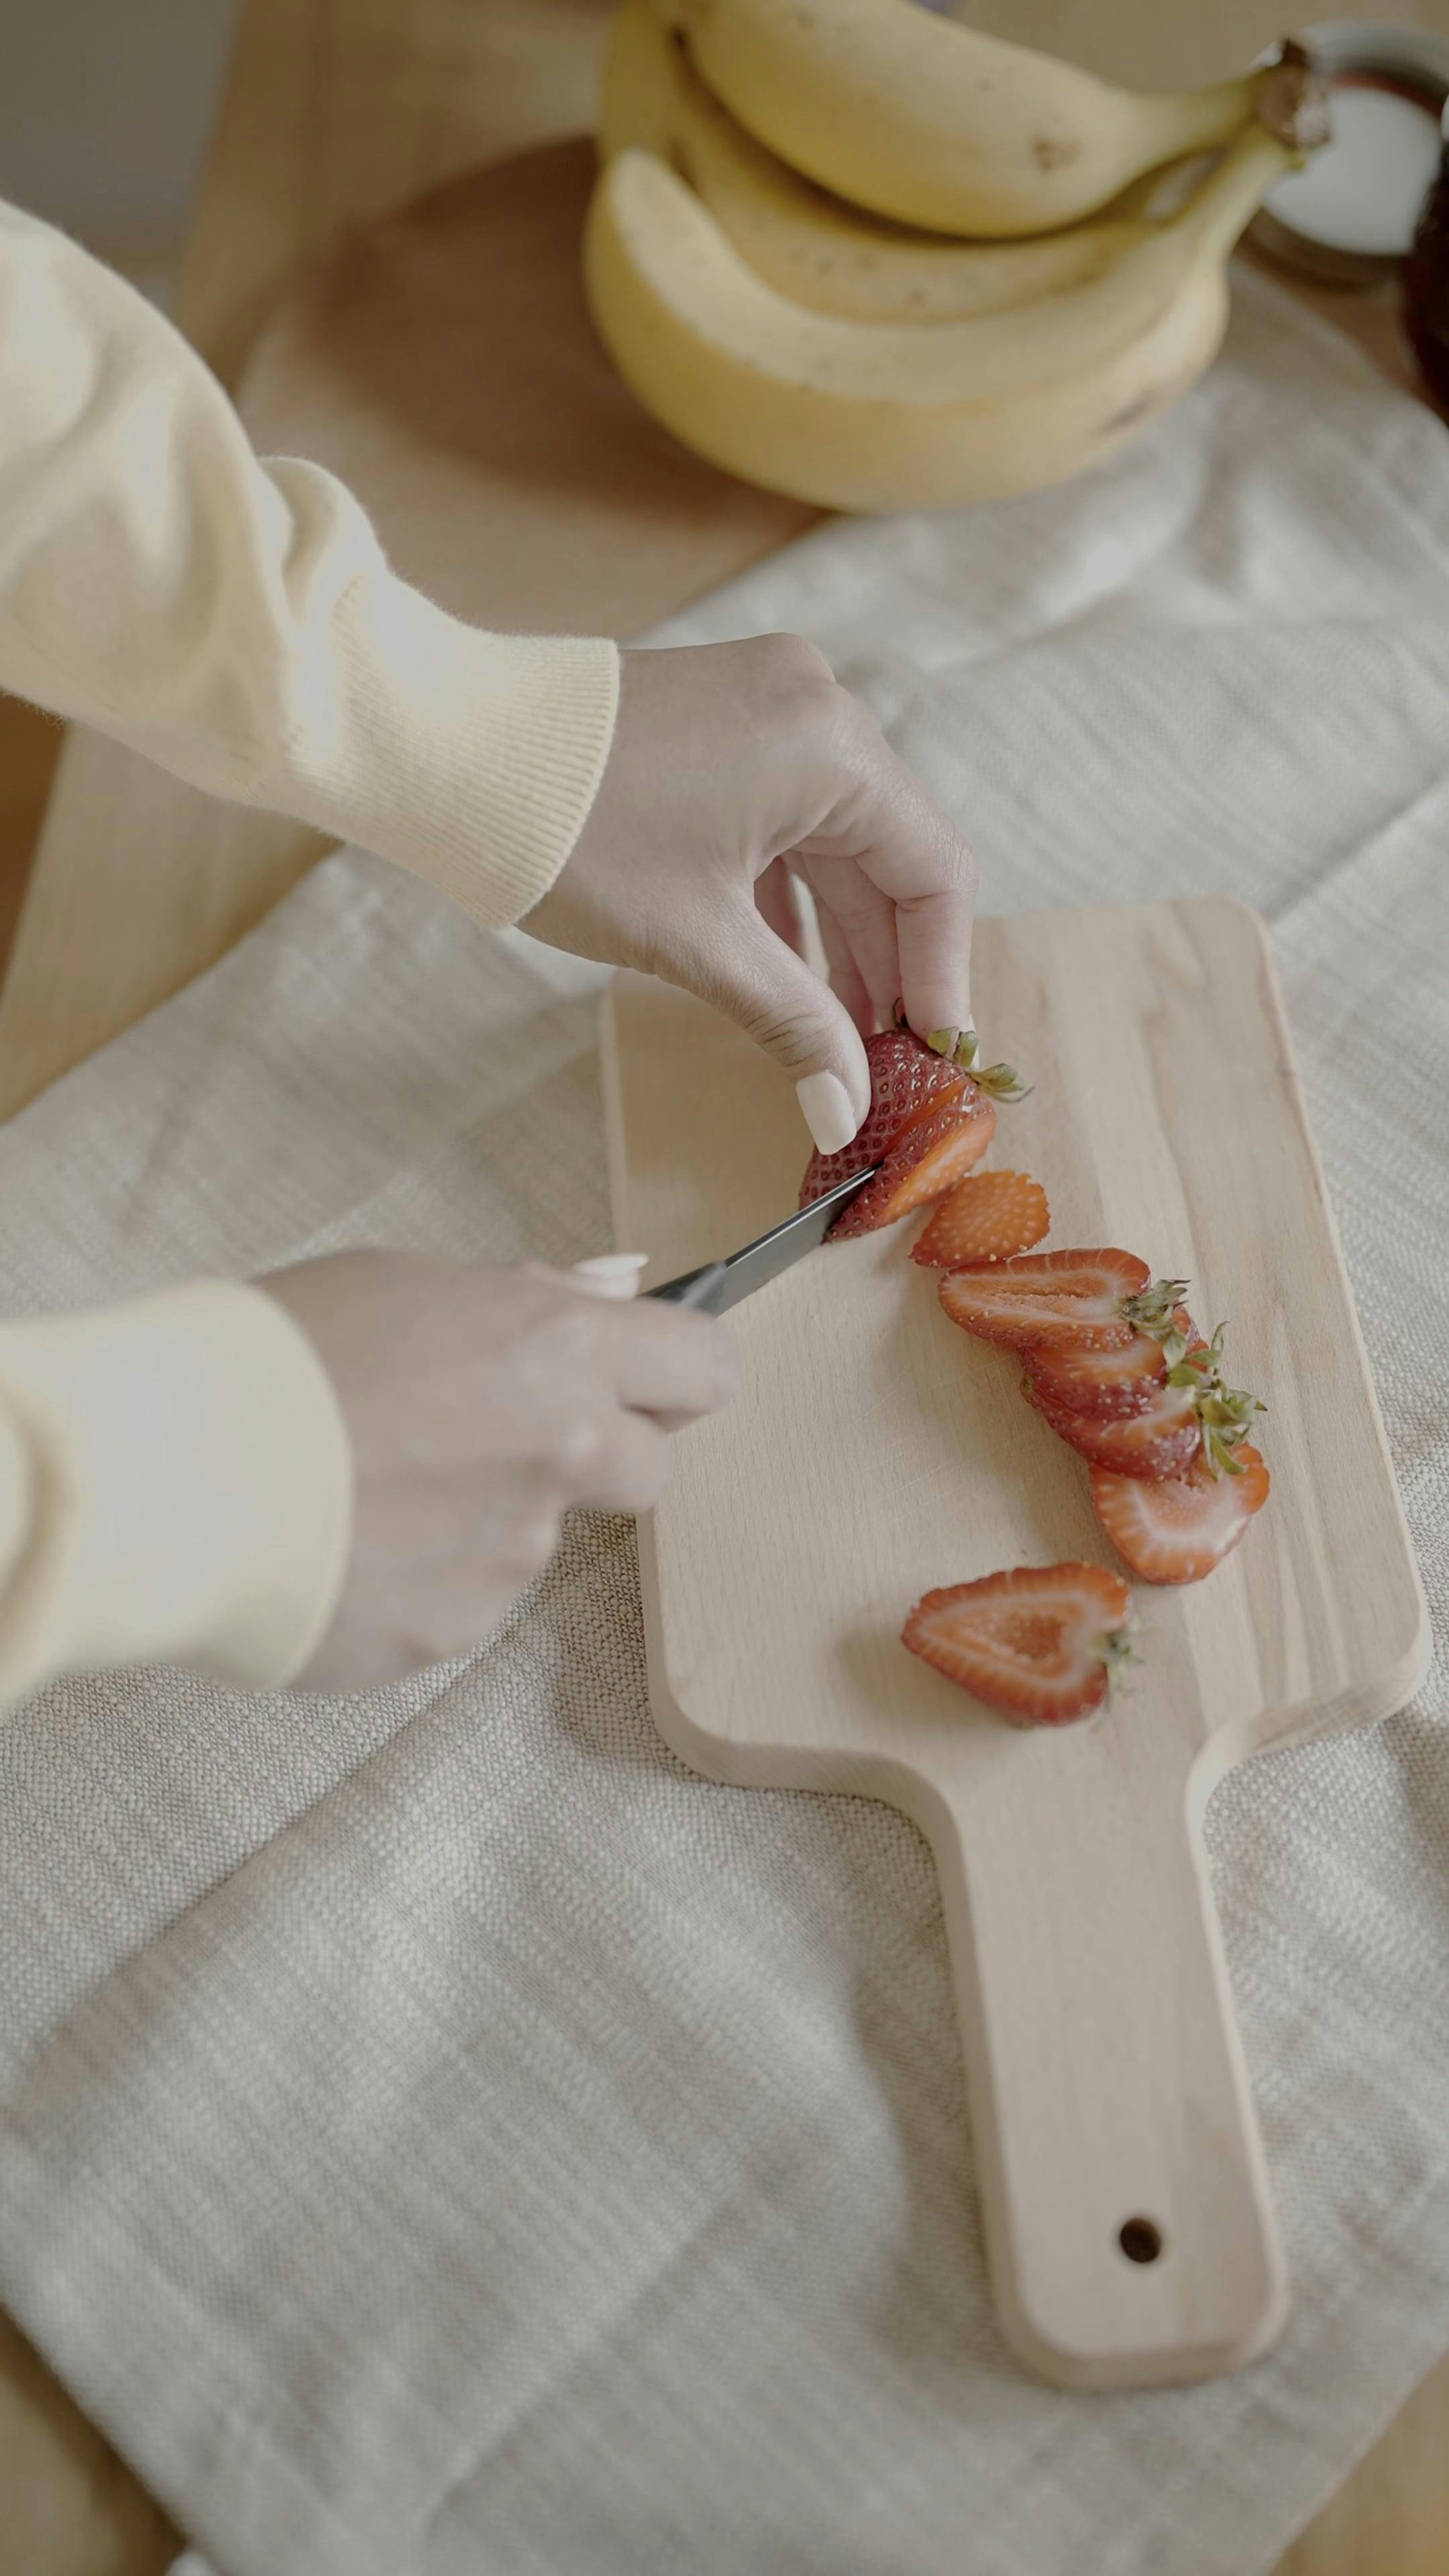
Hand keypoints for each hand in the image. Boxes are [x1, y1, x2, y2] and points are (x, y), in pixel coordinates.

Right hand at [260, 1251, 735, 1688]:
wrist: (165, 1469)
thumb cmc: (272, 1354)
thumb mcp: (402, 1282)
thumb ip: (524, 1299)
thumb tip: (612, 1290)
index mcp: (556, 1347)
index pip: (706, 1367)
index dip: (677, 1376)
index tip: (645, 1380)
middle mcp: (559, 1452)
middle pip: (652, 1471)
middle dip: (598, 1456)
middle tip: (496, 1436)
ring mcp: (511, 1553)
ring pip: (538, 1536)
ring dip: (482, 1515)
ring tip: (367, 1482)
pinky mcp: (455, 1630)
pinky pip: (462, 1598)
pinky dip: (419, 1576)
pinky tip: (343, 1539)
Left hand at [522, 636, 976, 1155]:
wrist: (446, 751)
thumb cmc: (568, 830)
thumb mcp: (696, 942)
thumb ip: (791, 1023)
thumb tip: (846, 1112)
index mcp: (831, 748)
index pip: (934, 874)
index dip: (941, 974)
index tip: (934, 1053)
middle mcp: (816, 710)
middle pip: (890, 859)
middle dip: (887, 966)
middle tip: (885, 1063)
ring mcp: (767, 708)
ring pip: (836, 844)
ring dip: (839, 939)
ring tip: (836, 1036)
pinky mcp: (722, 723)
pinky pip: (786, 819)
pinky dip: (790, 898)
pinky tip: (785, 974)